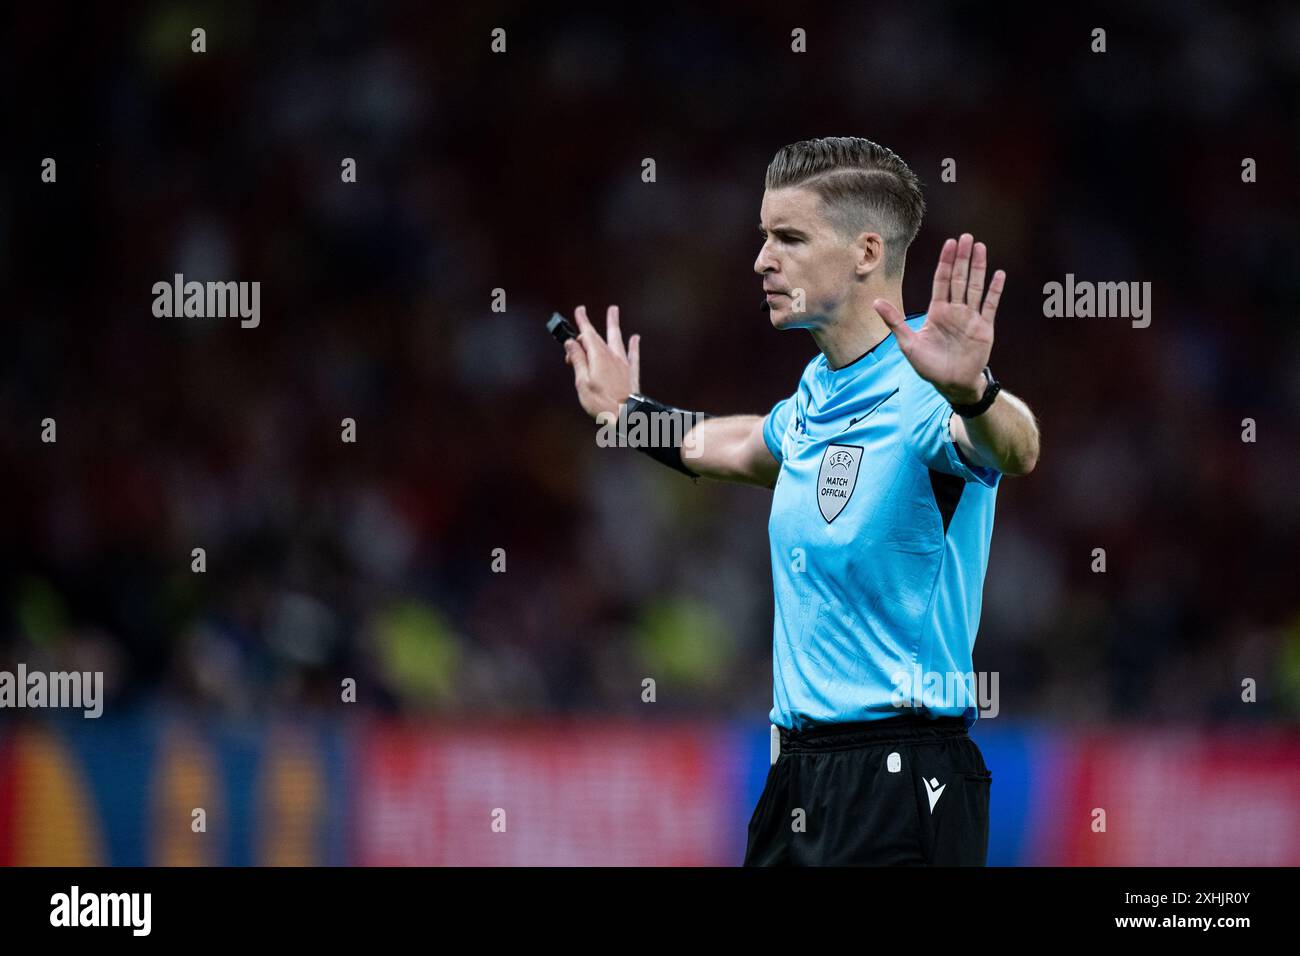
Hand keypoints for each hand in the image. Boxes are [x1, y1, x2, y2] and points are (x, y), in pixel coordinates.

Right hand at [563, 304, 640, 420]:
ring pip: (617, 338)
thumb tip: (571, 344)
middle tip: (583, 312)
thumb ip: (578, 360)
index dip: (581, 322)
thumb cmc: (601, 403)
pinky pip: (633, 354)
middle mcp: (612, 355)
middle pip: (599, 335)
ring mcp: (623, 363)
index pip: (587, 334)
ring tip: (614, 310)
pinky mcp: (631, 373)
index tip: (577, 311)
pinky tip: (635, 337)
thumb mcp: (582, 382)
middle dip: (589, 324)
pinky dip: (633, 345)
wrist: (626, 416)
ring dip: (614, 324)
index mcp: (598, 356)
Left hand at [872, 234, 1004, 403]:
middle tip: (967, 237)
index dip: (945, 262)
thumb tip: (875, 302)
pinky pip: (990, 305)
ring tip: (981, 247)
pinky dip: (994, 290)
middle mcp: (955, 310)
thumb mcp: (908, 344)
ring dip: (978, 267)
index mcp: (937, 311)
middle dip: (962, 258)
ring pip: (975, 287)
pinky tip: (998, 274)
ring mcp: (970, 317)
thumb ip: (895, 321)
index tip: (949, 243)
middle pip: (959, 278)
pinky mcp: (984, 328)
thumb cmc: (929, 367)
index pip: (941, 280)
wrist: (952, 385)